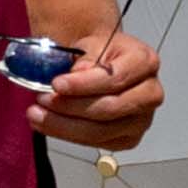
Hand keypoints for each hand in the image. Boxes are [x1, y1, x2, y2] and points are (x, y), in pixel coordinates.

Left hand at [32, 25, 162, 152]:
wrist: (104, 63)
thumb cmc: (98, 53)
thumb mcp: (90, 45)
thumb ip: (85, 58)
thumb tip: (75, 75)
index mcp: (145, 62)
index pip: (114, 78)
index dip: (83, 85)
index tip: (56, 84)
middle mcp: (150, 92)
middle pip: (109, 108)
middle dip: (70, 107)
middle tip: (41, 99)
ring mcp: (142, 119)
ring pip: (100, 131)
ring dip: (63, 125)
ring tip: (37, 114)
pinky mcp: (129, 138)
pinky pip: (97, 143)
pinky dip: (69, 135)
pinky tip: (49, 124)